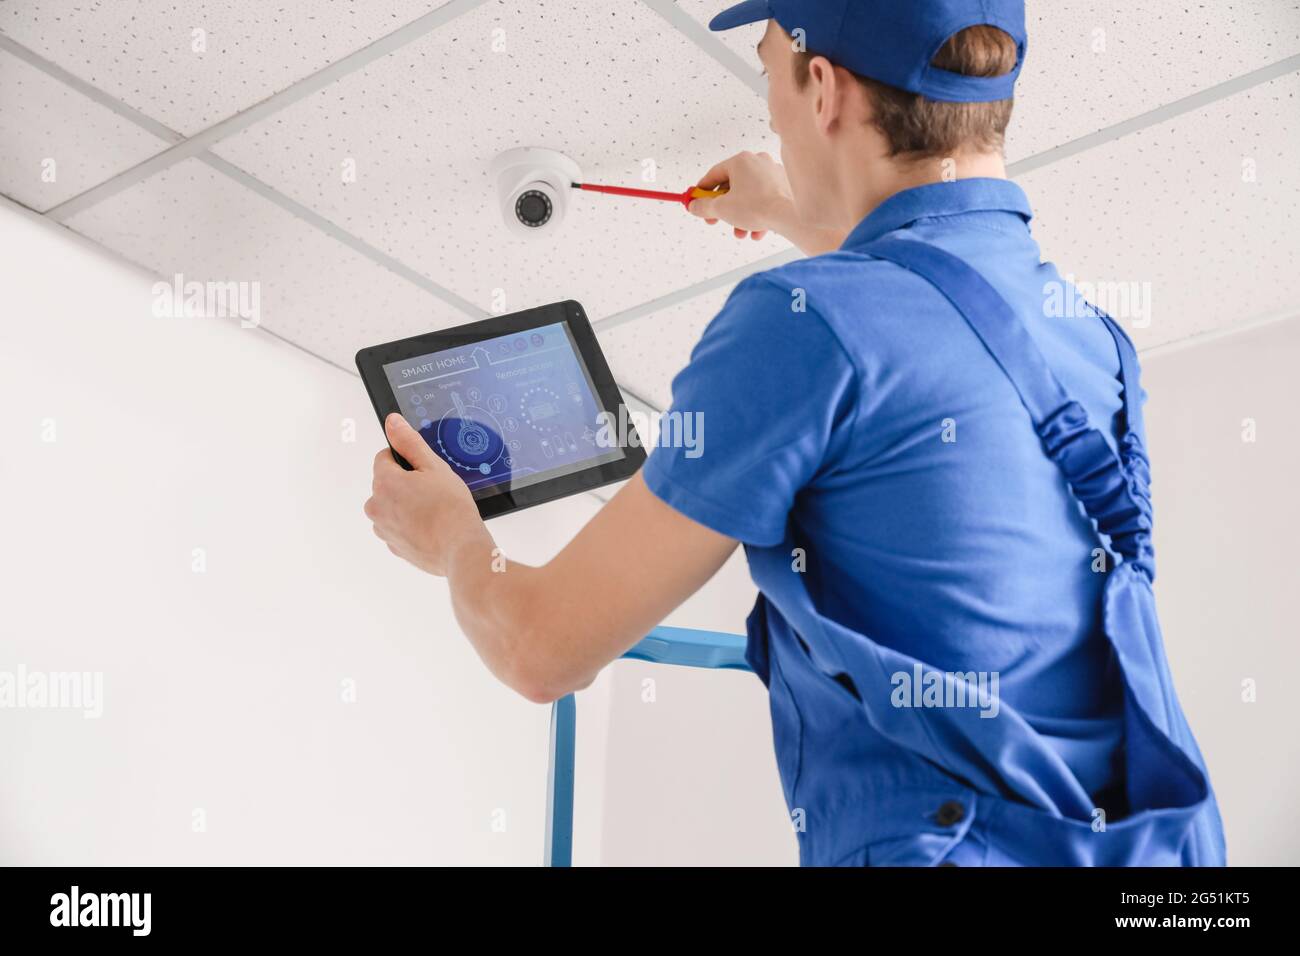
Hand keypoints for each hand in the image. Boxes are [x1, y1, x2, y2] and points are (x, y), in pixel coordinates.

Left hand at [365, 413, 489, 576]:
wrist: (460, 549)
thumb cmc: (450, 509)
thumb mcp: (433, 466)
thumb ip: (409, 442)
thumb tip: (392, 423)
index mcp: (383, 483)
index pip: (385, 457)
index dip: (407, 461)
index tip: (424, 471)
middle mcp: (376, 507)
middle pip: (387, 484)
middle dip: (406, 484)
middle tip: (433, 491)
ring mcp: (383, 529)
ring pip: (393, 507)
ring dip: (408, 506)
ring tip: (434, 511)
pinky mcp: (394, 546)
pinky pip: (399, 528)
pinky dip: (412, 525)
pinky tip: (432, 526)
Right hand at [686, 150, 793, 240]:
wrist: (789, 215)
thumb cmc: (757, 207)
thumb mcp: (721, 209)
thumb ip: (703, 206)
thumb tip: (694, 206)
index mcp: (740, 161)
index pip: (714, 174)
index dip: (702, 190)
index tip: (696, 201)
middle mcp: (758, 162)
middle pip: (732, 187)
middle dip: (724, 209)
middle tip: (715, 220)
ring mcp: (773, 173)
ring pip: (749, 197)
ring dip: (741, 216)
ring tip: (740, 233)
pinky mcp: (785, 185)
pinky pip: (764, 200)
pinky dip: (757, 215)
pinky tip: (756, 231)